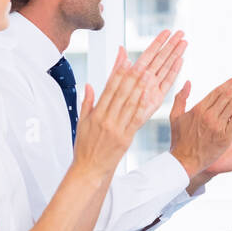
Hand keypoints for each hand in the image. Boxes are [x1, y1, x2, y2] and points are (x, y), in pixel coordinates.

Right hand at [74, 44, 169, 177]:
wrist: (89, 169)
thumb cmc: (85, 147)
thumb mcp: (81, 123)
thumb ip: (87, 103)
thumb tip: (89, 85)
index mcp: (96, 114)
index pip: (108, 89)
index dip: (117, 73)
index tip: (125, 60)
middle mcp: (106, 119)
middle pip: (121, 93)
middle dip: (131, 76)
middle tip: (141, 61)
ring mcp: (116, 128)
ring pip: (129, 104)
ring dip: (140, 88)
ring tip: (149, 73)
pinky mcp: (126, 138)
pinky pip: (136, 120)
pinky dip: (143, 107)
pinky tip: (150, 97)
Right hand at [168, 74, 231, 179]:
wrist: (184, 161)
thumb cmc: (179, 139)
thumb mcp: (175, 116)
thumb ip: (181, 98)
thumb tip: (188, 82)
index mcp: (198, 109)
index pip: (217, 92)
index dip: (229, 83)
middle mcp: (209, 116)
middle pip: (228, 95)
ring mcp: (217, 126)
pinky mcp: (225, 136)